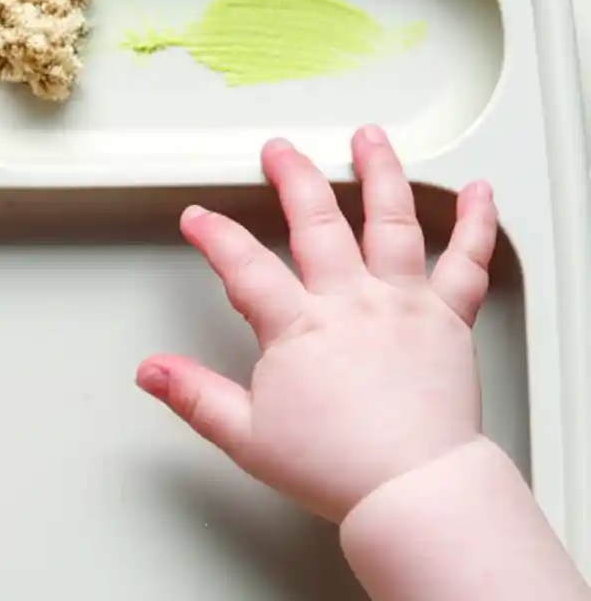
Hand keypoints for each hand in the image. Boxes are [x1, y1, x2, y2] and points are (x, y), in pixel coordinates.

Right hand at [137, 126, 498, 522]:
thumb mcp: (245, 435)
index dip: (215, 235)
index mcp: (299, 327)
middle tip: (279, 151)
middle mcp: (352, 301)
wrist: (413, 490)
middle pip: (317, 220)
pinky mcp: (448, 318)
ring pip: (392, 220)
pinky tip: (477, 193)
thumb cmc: (339, 467)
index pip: (244, 265)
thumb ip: (194, 395)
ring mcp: (403, 303)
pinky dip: (476, 223)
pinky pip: (468, 262)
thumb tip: (151, 371)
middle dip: (293, 177)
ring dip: (380, 172)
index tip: (198, 218)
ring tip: (370, 139)